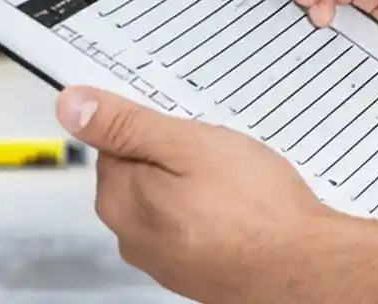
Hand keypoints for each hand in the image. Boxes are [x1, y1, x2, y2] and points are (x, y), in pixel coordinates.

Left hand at [56, 86, 353, 302]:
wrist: (306, 268)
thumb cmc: (255, 210)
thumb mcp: (187, 145)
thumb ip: (125, 125)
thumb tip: (72, 106)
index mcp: (119, 200)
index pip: (112, 142)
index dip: (151, 127)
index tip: (183, 128)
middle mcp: (132, 236)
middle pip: (139, 171)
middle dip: (174, 155)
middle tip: (216, 154)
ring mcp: (163, 259)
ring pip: (167, 198)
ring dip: (195, 184)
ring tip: (235, 183)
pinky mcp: (192, 270)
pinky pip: (190, 225)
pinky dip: (211, 212)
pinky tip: (241, 208)